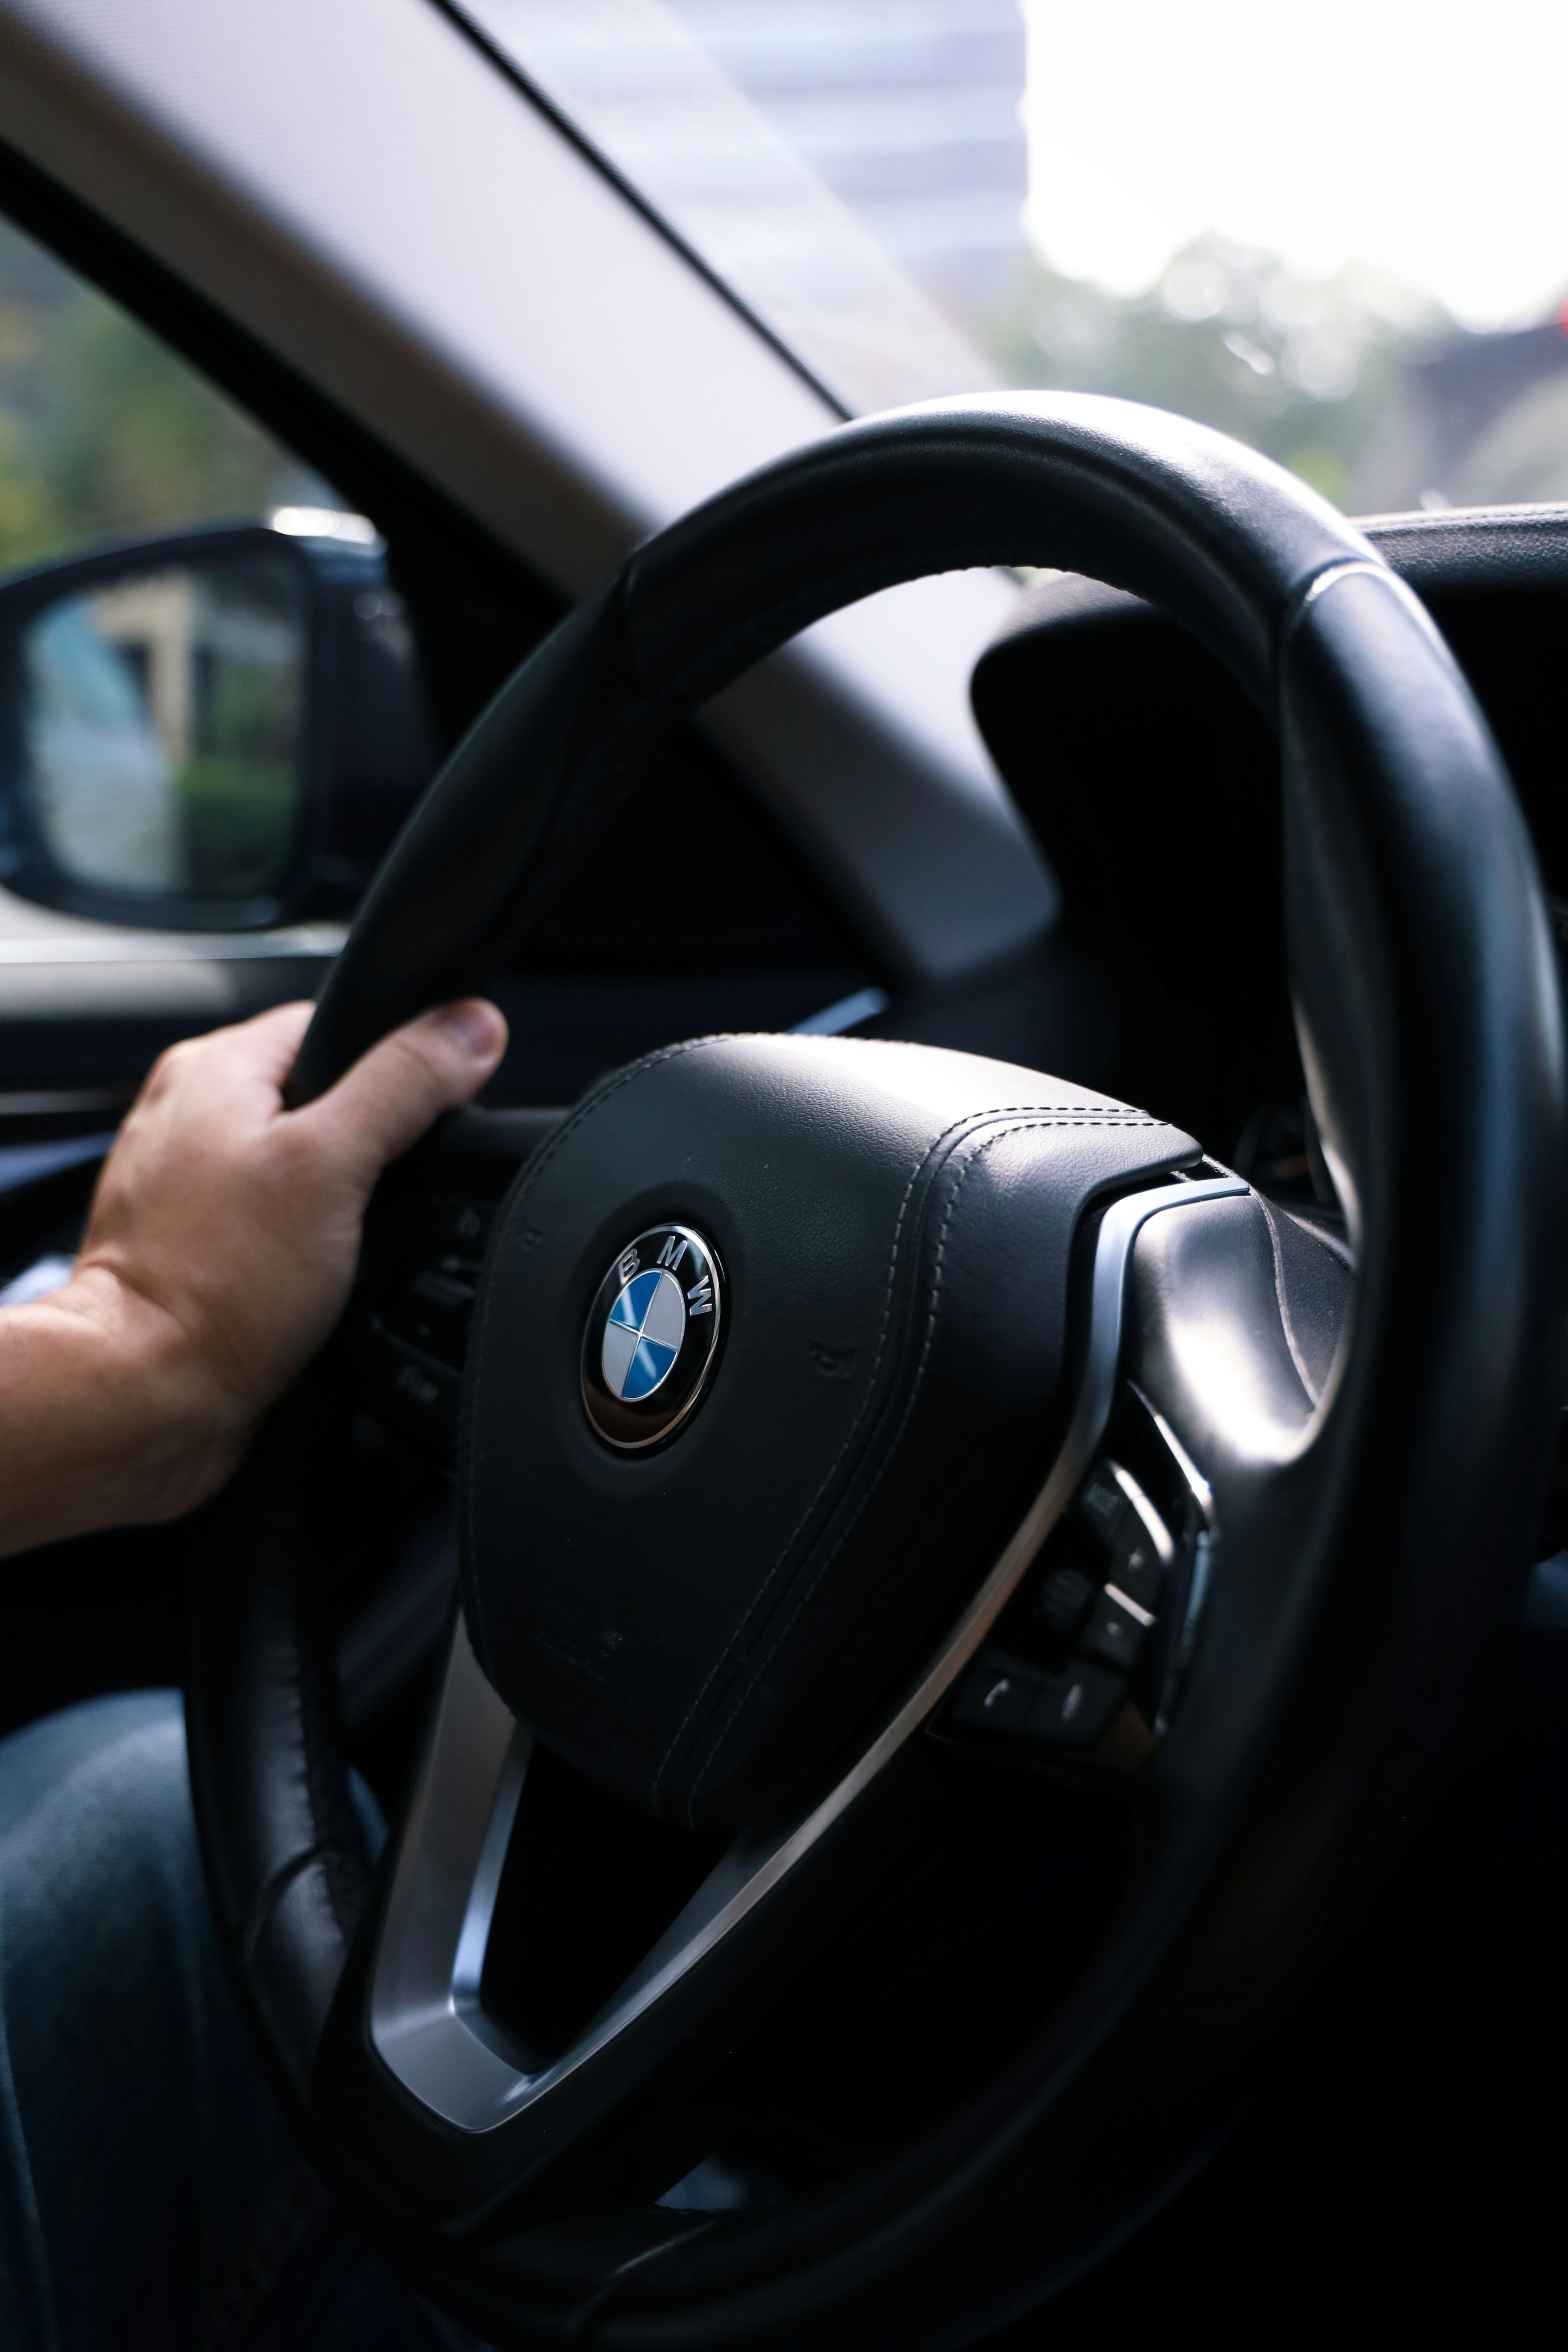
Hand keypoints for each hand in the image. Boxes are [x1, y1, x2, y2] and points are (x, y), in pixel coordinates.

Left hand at [0, 997, 506, 1554]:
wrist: (146, 1398)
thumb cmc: (215, 1287)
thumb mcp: (335, 1164)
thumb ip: (405, 1084)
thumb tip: (470, 1026)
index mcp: (216, 1066)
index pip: (338, 1026)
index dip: (400, 1067)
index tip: (425, 1124)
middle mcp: (189, 1113)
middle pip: (323, 1098)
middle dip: (368, 1148)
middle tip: (375, 1202)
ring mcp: (186, 1182)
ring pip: (300, 1166)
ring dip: (337, 1204)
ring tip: (338, 1249)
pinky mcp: (194, 1244)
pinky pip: (272, 1223)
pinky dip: (302, 1248)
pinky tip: (310, 1281)